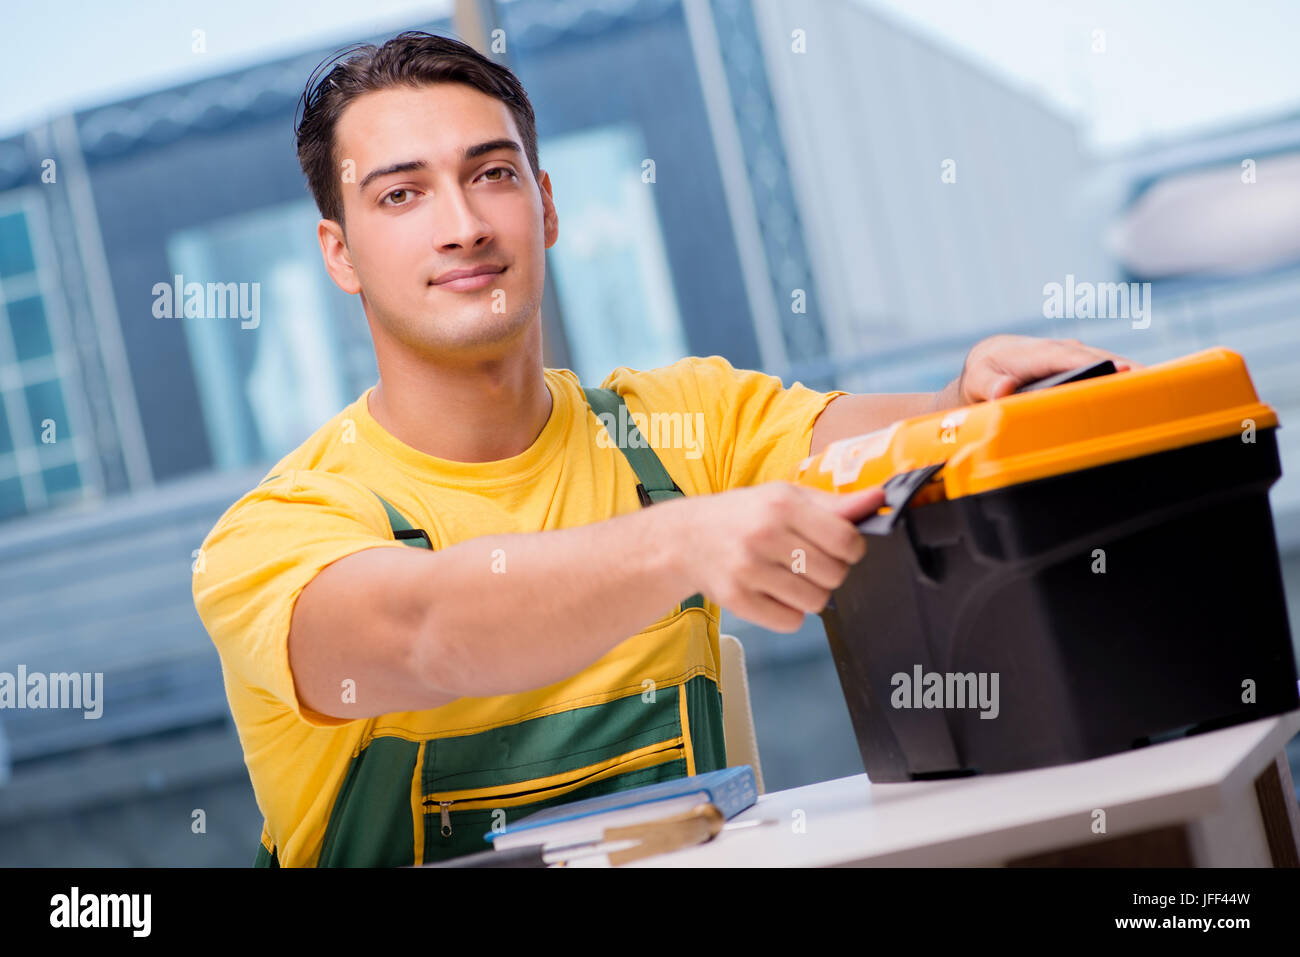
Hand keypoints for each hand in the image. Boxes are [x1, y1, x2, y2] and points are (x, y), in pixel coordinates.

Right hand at [671, 482, 884, 633]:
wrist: (685, 538)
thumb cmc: (742, 515)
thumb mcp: (785, 496)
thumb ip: (833, 503)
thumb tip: (878, 500)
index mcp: (782, 504)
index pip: (846, 539)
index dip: (853, 549)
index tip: (842, 547)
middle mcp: (765, 535)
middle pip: (835, 574)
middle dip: (832, 572)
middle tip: (810, 562)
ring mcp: (749, 570)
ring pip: (816, 602)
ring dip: (811, 594)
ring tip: (791, 577)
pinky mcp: (738, 600)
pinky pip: (791, 621)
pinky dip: (790, 612)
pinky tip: (774, 593)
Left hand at [938, 334, 1144, 406]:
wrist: (982, 371)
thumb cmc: (980, 378)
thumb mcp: (974, 382)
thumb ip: (986, 384)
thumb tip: (1004, 388)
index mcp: (1026, 352)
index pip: (1061, 356)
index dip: (1088, 362)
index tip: (1114, 368)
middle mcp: (1050, 349)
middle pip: (1088, 355)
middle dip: (1116, 363)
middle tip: (1146, 377)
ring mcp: (1064, 354)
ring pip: (1097, 358)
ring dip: (1124, 368)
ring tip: (1154, 384)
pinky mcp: (1073, 362)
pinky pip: (1097, 366)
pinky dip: (1118, 374)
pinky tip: (1140, 388)